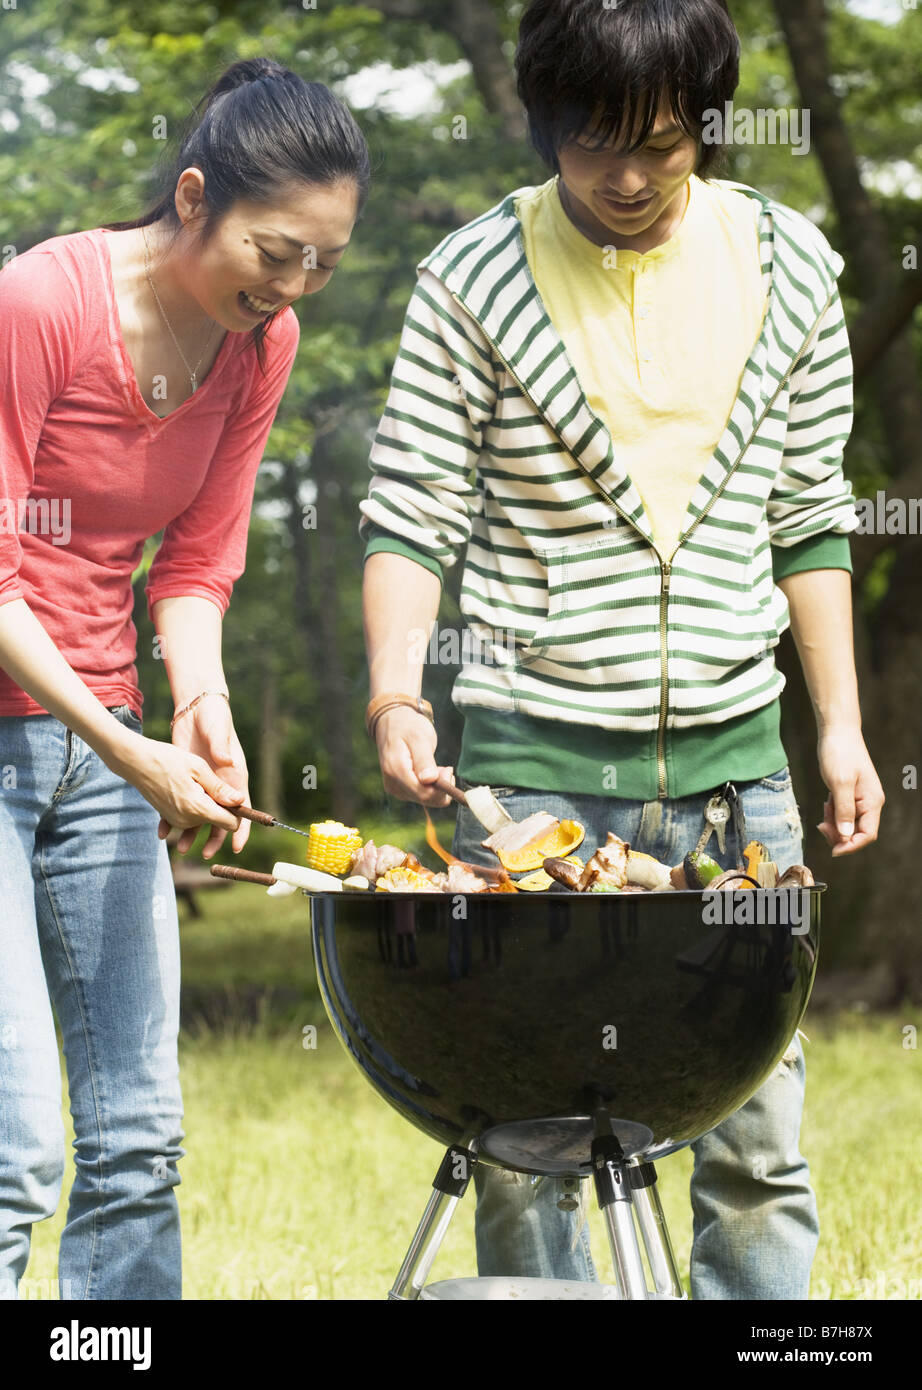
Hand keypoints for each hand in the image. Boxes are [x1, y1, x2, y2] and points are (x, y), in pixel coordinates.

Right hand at [110, 731, 243, 856]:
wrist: (136, 762)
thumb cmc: (169, 760)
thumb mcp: (199, 769)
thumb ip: (220, 788)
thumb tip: (240, 802)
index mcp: (199, 809)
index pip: (232, 825)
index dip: (237, 812)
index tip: (232, 795)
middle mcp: (188, 821)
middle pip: (218, 821)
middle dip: (220, 806)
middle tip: (208, 781)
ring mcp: (177, 821)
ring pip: (204, 819)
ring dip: (206, 804)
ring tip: (194, 781)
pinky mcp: (170, 818)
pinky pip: (189, 817)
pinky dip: (192, 805)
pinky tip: (185, 787)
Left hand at [168, 696, 251, 855]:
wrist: (194, 710)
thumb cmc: (214, 719)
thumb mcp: (218, 734)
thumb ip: (221, 748)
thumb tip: (228, 766)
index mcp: (234, 776)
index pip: (242, 807)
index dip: (241, 827)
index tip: (237, 846)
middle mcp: (220, 784)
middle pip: (220, 817)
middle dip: (214, 837)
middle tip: (206, 853)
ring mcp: (202, 784)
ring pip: (199, 815)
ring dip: (191, 832)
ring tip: (181, 847)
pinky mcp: (186, 781)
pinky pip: (180, 805)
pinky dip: (172, 819)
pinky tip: (163, 831)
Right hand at [374, 706, 453, 806]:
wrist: (392, 722)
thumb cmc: (408, 726)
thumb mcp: (419, 738)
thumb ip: (424, 760)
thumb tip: (429, 780)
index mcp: (396, 770)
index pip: (424, 793)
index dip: (441, 787)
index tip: (449, 769)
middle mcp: (393, 783)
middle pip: (425, 799)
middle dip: (440, 787)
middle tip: (446, 768)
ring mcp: (395, 788)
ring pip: (424, 799)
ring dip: (436, 786)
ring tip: (438, 766)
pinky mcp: (399, 789)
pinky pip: (420, 796)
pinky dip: (430, 787)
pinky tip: (431, 772)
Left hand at [816, 725, 883, 856]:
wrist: (837, 731)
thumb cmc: (839, 753)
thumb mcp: (839, 783)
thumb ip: (843, 810)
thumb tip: (845, 836)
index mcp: (872, 801)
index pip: (868, 834)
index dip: (851, 845)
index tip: (832, 850)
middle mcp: (869, 802)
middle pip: (856, 832)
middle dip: (838, 834)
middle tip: (821, 825)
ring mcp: (860, 799)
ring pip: (847, 824)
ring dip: (833, 823)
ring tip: (825, 807)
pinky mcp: (850, 794)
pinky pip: (842, 813)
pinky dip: (832, 813)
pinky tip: (826, 802)